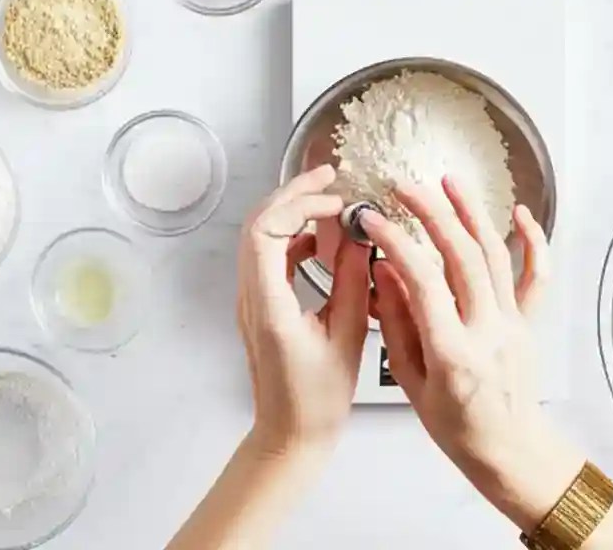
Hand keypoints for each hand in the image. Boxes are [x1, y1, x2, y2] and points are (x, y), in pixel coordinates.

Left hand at [237, 164, 371, 454]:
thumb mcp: (347, 339)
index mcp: (270, 306)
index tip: (336, 200)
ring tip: (329, 200)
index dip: (299, 205)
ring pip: (260, 237)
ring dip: (291, 211)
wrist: (289, 435)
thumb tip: (359, 239)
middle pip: (257, 225)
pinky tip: (321, 239)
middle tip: (329, 177)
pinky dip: (293, 237)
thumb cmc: (316, 402)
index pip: (266, 233)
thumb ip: (352, 283)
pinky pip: (269, 257)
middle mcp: (252, 299)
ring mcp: (253, 301)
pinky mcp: (262, 306)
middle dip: (292, 193)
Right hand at [363, 178, 585, 531]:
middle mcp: (487, 332)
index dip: (396, 242)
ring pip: (495, 256)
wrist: (509, 451)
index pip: (423, 281)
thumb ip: (397, 325)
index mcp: (452, 353)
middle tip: (405, 188)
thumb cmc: (458, 428)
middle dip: (432, 213)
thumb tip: (386, 271)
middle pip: (462, 257)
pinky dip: (533, 241)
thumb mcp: (411, 383)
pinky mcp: (528, 323)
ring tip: (448, 183)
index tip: (374, 220)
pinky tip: (520, 213)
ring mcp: (512, 325)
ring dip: (472, 214)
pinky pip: (536, 276)